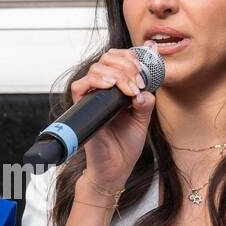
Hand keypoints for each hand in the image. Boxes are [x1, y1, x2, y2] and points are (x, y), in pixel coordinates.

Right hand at [70, 48, 155, 188]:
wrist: (115, 169)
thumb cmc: (125, 146)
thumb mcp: (143, 120)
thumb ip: (146, 102)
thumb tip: (145, 88)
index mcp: (117, 90)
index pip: (117, 61)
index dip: (129, 57)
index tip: (142, 68)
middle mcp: (102, 91)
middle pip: (106, 59)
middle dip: (125, 64)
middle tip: (138, 80)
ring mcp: (91, 98)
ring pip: (96, 69)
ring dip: (116, 73)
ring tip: (130, 88)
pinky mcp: (82, 108)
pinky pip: (80, 86)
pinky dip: (96, 81)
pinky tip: (111, 86)